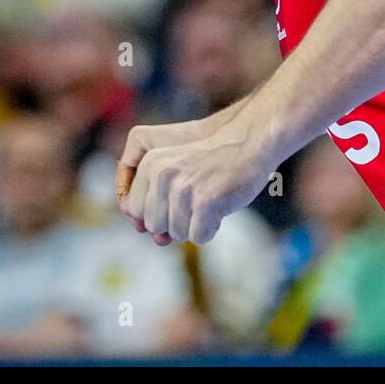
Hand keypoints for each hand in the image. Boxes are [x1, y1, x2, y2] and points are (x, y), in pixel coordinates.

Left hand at [116, 116, 272, 245]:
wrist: (250, 142)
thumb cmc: (213, 161)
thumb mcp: (174, 168)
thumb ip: (157, 200)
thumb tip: (157, 240)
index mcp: (150, 163)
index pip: (134, 210)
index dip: (157, 212)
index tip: (177, 199)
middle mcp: (162, 174)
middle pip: (154, 225)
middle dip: (176, 221)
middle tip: (197, 199)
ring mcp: (183, 188)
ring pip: (177, 234)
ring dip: (195, 224)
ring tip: (211, 198)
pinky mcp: (205, 202)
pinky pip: (198, 237)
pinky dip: (211, 229)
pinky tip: (221, 206)